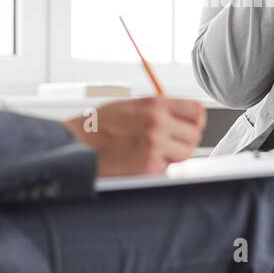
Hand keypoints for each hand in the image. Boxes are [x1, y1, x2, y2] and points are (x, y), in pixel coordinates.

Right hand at [63, 96, 205, 176]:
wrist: (77, 142)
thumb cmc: (101, 125)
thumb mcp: (132, 105)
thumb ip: (160, 110)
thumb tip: (185, 118)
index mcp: (155, 103)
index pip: (196, 110)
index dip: (195, 120)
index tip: (189, 126)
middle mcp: (157, 121)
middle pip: (194, 135)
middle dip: (185, 141)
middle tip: (170, 144)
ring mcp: (154, 144)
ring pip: (185, 154)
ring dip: (174, 156)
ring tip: (155, 153)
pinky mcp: (148, 166)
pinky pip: (168, 169)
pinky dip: (160, 168)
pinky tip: (144, 161)